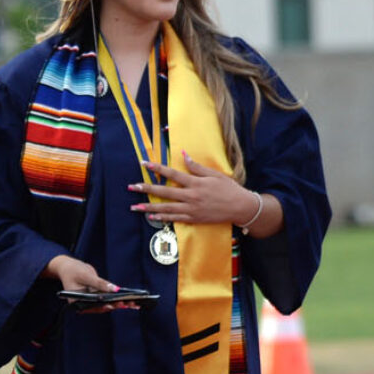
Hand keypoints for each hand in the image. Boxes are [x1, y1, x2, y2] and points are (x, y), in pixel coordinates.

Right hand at [43, 254, 139, 311]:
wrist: (69, 267)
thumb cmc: (73, 270)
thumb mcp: (86, 276)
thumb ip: (100, 283)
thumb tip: (115, 289)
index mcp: (77, 302)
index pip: (92, 306)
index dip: (104, 306)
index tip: (114, 304)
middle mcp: (85, 304)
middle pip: (102, 307)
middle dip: (116, 305)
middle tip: (128, 304)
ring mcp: (91, 301)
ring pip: (107, 304)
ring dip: (120, 304)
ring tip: (133, 303)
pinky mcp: (98, 297)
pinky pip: (109, 299)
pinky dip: (118, 299)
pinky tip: (130, 300)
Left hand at [130, 154, 255, 224]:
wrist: (240, 207)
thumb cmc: (229, 189)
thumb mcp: (215, 174)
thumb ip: (197, 167)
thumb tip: (184, 155)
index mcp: (196, 183)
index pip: (173, 174)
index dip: (158, 168)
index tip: (145, 164)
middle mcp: (191, 196)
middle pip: (164, 192)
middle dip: (147, 189)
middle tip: (132, 187)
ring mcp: (191, 209)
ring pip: (166, 208)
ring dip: (149, 206)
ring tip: (135, 206)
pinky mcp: (193, 218)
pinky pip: (174, 218)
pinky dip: (162, 217)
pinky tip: (151, 215)